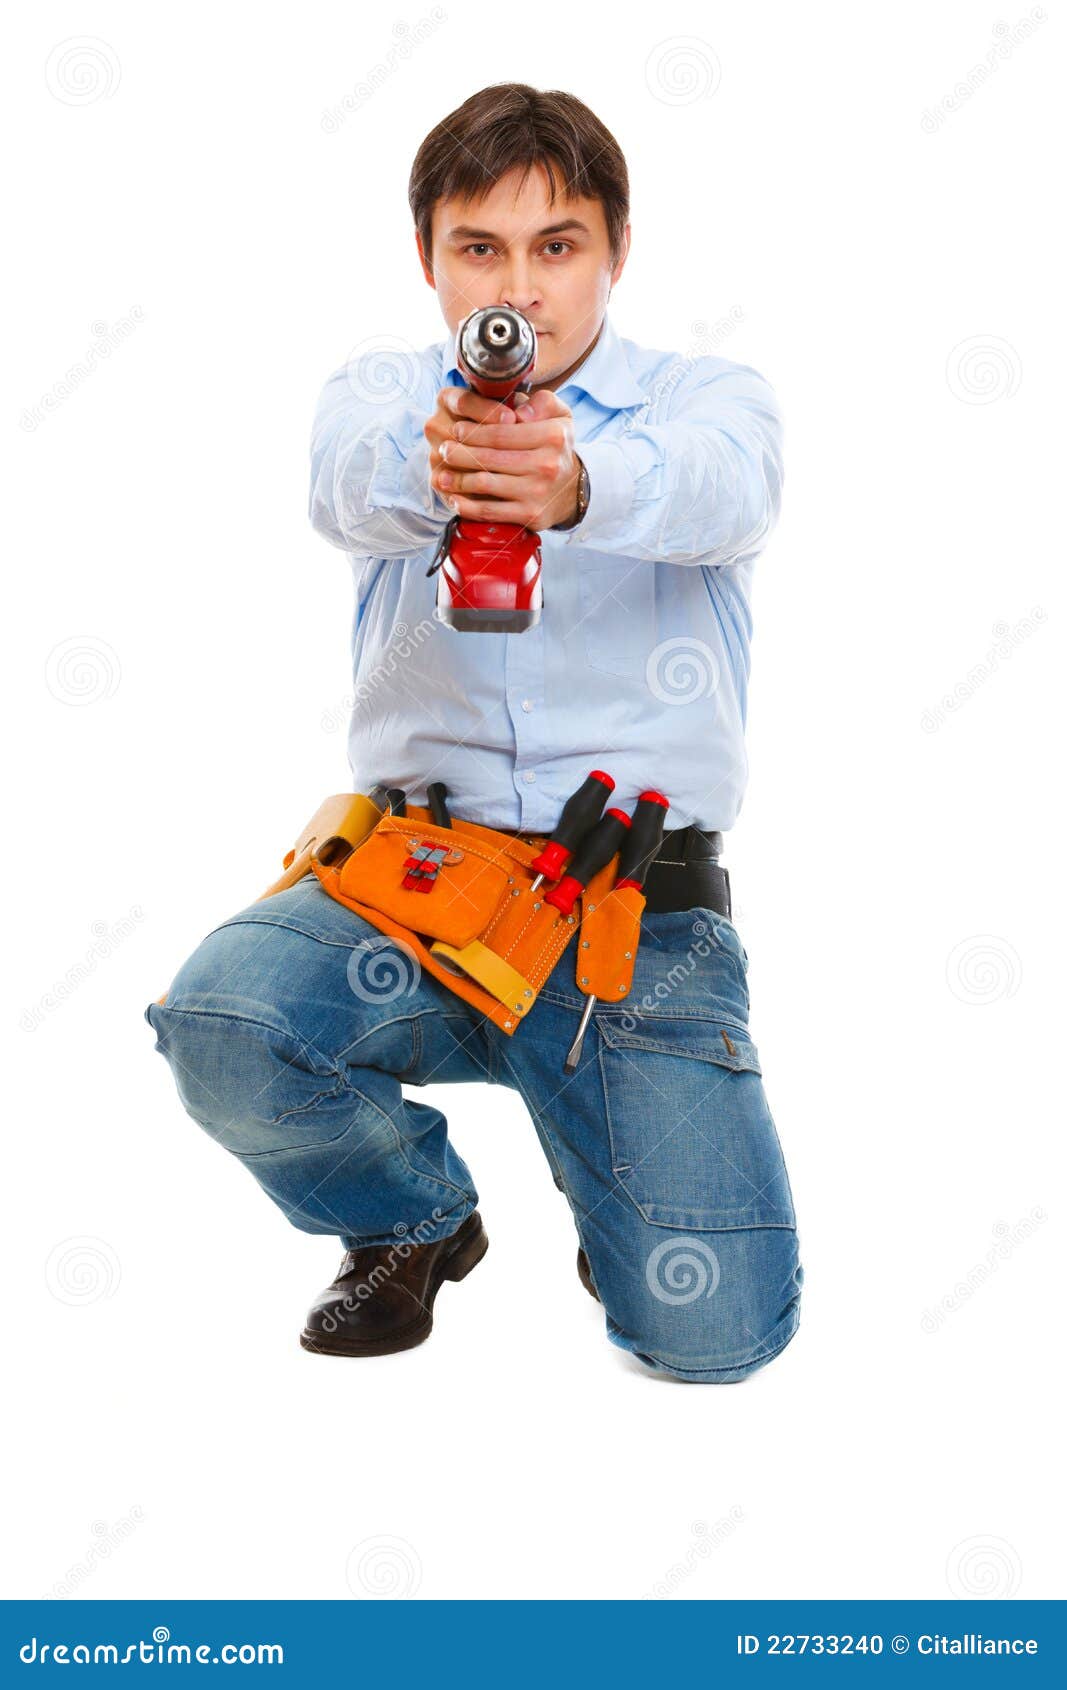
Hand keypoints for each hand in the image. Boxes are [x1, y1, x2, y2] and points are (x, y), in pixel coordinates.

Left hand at [424, 386, 579, 530]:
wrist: (572, 489)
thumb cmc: (556, 448)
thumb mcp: (559, 416)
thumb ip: (542, 402)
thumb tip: (518, 410)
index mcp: (553, 436)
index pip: (502, 432)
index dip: (474, 431)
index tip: (456, 429)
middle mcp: (547, 464)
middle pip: (490, 457)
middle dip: (461, 453)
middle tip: (443, 449)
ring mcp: (538, 492)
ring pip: (486, 483)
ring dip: (458, 480)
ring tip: (441, 475)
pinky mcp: (530, 515)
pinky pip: (491, 511)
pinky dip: (468, 506)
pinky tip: (454, 500)